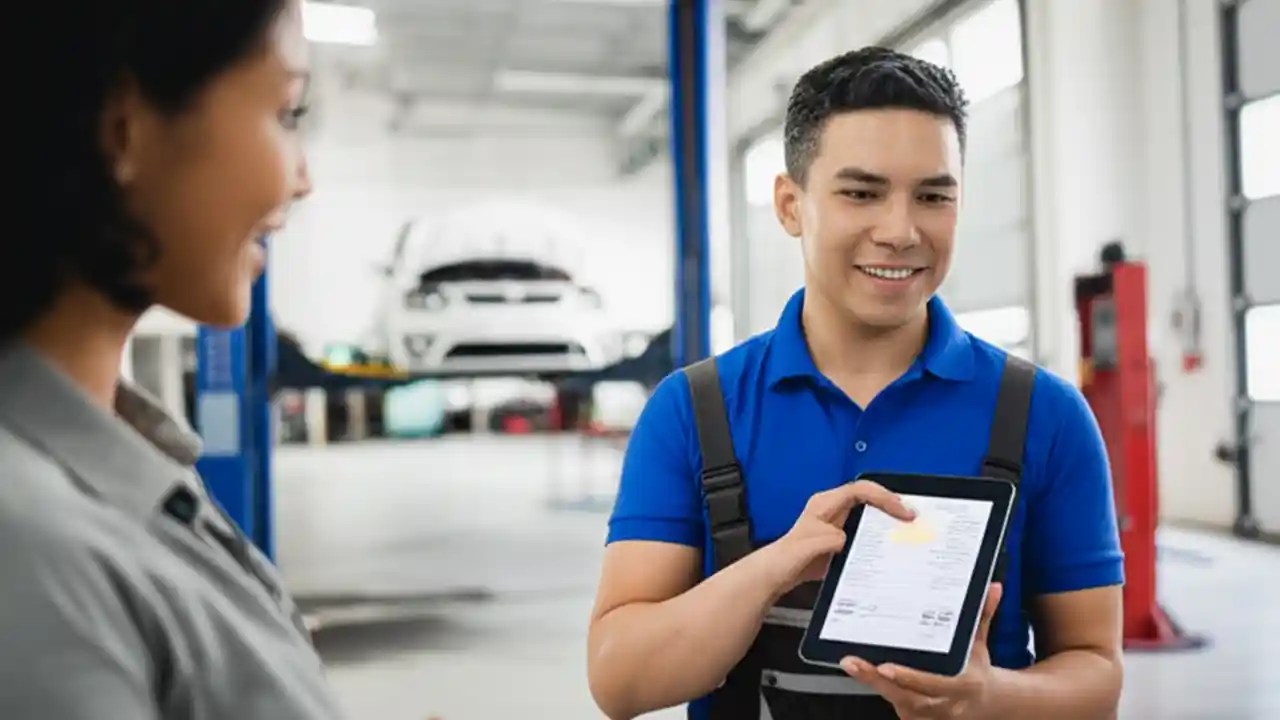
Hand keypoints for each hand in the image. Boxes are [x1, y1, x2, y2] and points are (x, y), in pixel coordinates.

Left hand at [757, 480, 915, 594]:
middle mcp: (833, 509)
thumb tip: (846, 538)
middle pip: (868, 498)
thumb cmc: (787, 556)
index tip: (901, 510)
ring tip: (907, 530)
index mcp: (825, 503)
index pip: (860, 490)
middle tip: (911, 517)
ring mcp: (837, 522)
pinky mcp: (841, 538)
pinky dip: (880, 535)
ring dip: (887, 520)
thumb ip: (828, 539)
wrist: (777, 573)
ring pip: (868, 513)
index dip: (882, 496)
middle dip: (891, 505)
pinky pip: (865, 530)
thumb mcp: (808, 546)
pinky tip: (890, 546)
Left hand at [841, 583, 1003, 719]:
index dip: (909, 678)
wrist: (984, 703)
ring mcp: (930, 715)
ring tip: (851, 664)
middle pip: (907, 697)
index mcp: (964, 686)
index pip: (934, 684)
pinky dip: (879, 689)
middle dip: (877, 681)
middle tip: (853, 662)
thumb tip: (992, 588)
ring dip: (873, 684)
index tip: (886, 667)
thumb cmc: (976, 671)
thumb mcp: (980, 644)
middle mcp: (946, 704)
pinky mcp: (917, 719)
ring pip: (897, 702)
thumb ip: (983, 616)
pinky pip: (895, 704)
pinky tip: (862, 672)